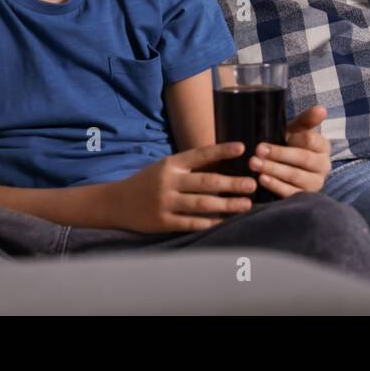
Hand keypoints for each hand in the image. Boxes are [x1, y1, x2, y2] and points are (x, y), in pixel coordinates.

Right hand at [106, 142, 256, 233]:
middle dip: (232, 183)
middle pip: (206, 182)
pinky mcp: (163, 222)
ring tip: (246, 205)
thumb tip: (224, 161)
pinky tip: (226, 222)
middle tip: (252, 184)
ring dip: (227, 205)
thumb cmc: (148, 182)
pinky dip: (210, 223)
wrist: (116, 203)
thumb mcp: (166, 167)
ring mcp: (165, 202)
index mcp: (171, 164)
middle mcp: (168, 181)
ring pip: (202, 204)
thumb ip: (190, 165)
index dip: (222, 151)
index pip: (200, 154)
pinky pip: (191, 223)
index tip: (243, 147)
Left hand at [247, 105, 332, 197]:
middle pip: (304, 159)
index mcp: (323, 146)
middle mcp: (324, 165)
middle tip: (258, 150)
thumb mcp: (295, 131)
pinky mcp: (305, 198)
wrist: (283, 167)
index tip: (282, 136)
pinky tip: (262, 179)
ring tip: (254, 164)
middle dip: (279, 154)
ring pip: (296, 176)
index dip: (295, 139)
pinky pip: (291, 193)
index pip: (312, 140)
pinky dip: (275, 185)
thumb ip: (306, 120)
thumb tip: (322, 109)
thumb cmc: (288, 145)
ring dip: (273, 169)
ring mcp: (316, 183)